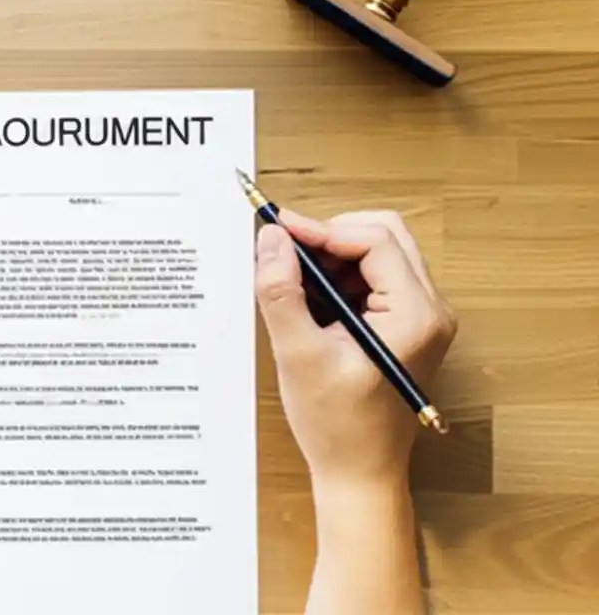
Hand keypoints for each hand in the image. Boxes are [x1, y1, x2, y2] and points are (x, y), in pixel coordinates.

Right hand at [254, 210, 456, 486]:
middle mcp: (430, 310)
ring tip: (292, 278)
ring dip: (333, 256)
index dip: (321, 228)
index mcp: (415, 315)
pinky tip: (307, 298)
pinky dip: (340, 277)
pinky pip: (375, 279)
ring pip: (378, 254)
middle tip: (284, 249)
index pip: (373, 240)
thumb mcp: (298, 355)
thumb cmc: (337, 426)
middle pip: (383, 236)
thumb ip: (281, 291)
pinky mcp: (406, 326)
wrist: (359, 473)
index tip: (278, 229)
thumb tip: (271, 240)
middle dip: (329, 235)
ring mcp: (421, 318)